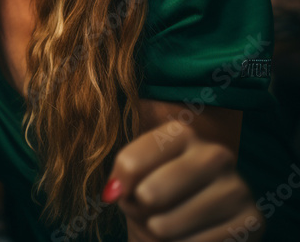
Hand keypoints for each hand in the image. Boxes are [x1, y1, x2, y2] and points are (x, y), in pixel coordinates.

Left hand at [106, 120, 262, 239]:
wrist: (186, 229)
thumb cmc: (155, 201)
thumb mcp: (134, 185)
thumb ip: (124, 180)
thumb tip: (113, 191)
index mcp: (181, 136)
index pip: (139, 155)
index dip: (122, 178)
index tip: (114, 193)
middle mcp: (215, 154)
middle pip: (169, 180)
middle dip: (148, 202)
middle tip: (143, 209)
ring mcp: (237, 187)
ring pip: (193, 212)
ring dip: (166, 229)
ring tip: (159, 229)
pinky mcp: (253, 219)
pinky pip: (213, 238)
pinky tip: (183, 241)